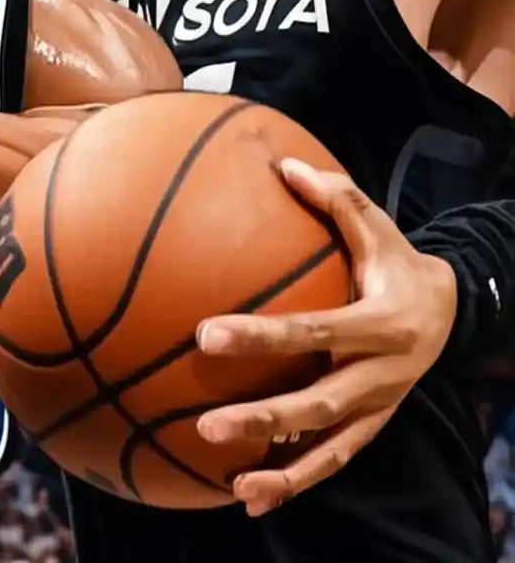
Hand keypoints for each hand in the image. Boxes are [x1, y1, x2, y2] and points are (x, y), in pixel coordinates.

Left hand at [193, 158, 457, 516]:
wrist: (455, 312)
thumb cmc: (396, 265)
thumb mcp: (379, 229)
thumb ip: (335, 199)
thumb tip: (281, 163)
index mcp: (380, 324)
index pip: (313, 331)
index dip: (262, 336)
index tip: (206, 336)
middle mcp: (383, 373)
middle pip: (321, 402)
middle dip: (265, 417)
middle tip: (206, 425)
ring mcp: (380, 407)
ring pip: (331, 447)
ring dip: (284, 470)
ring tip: (236, 485)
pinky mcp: (373, 428)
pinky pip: (334, 462)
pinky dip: (296, 482)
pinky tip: (248, 498)